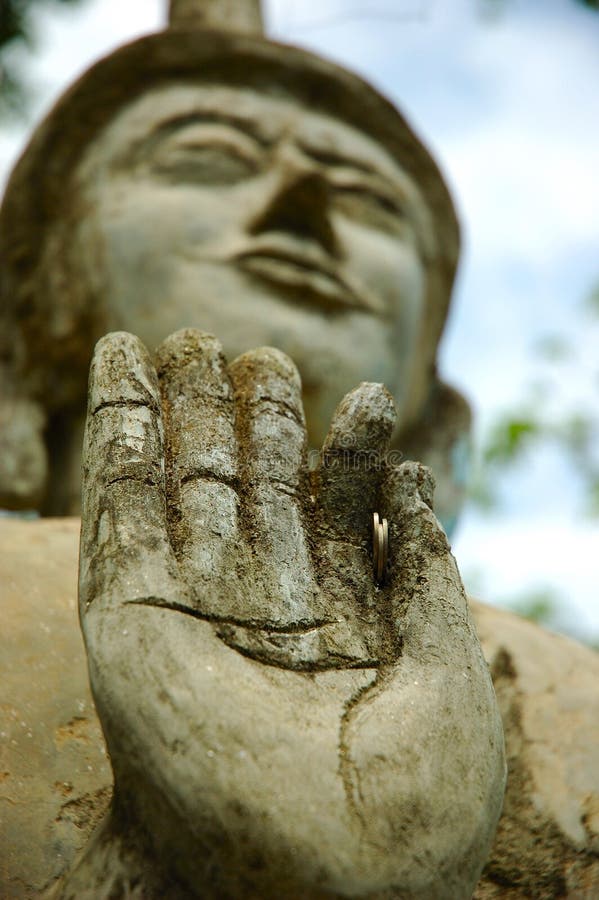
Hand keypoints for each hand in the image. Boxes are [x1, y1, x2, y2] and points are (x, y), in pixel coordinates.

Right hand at [66, 329, 504, 898]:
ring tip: (179, 341)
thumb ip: (427, 574)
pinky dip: (117, 440)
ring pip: (179, 485)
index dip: (342, 451)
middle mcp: (263, 611)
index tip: (360, 394)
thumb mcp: (451, 674)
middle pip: (250, 490)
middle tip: (248, 348)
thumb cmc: (411, 810)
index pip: (333, 516)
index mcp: (338, 626)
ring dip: (177, 412)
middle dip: (248, 418)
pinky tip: (124, 378)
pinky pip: (118, 510)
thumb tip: (413, 484)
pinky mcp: (128, 617)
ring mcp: (193, 609)